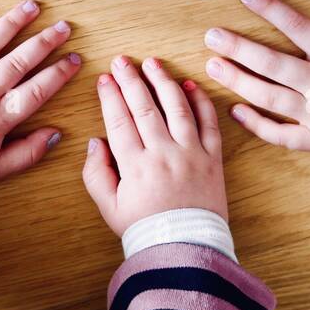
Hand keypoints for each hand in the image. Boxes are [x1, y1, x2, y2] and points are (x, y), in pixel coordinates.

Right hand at [82, 55, 226, 234]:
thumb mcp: (109, 207)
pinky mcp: (213, 158)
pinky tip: (190, 85)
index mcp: (135, 166)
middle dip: (131, 80)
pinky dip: (200, 102)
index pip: (119, 121)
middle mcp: (163, 154)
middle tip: (122, 60)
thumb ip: (96, 174)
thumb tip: (95, 142)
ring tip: (153, 63)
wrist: (185, 249)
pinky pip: (208, 123)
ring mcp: (191, 153)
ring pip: (176, 108)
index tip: (104, 78)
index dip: (110, 96)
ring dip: (163, 81)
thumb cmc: (145, 229)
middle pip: (144, 107)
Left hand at [203, 0, 309, 162]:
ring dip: (238, 81)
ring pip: (269, 97)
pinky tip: (235, 112)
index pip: (297, 27)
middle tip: (210, 35)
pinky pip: (282, 135)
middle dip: (239, 48)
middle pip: (272, 64)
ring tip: (212, 66)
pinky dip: (257, 126)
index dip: (270, 8)